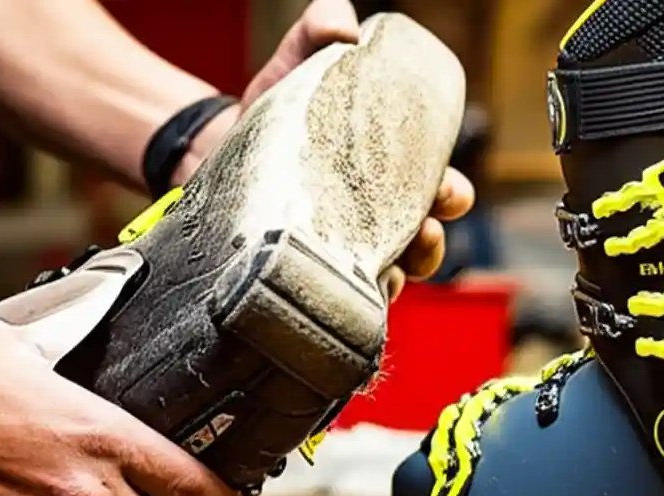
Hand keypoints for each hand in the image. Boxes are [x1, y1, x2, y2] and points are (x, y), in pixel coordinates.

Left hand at [181, 0, 475, 297]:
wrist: (211, 146)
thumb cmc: (273, 105)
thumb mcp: (298, 59)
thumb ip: (322, 26)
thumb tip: (344, 30)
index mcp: (391, 170)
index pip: (440, 187)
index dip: (452, 194)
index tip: (446, 190)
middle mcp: (377, 216)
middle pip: (424, 241)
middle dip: (432, 241)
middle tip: (422, 229)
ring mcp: (346, 250)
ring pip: (390, 276)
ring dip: (398, 275)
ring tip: (388, 267)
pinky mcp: (308, 275)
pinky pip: (340, 299)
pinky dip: (347, 300)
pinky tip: (340, 292)